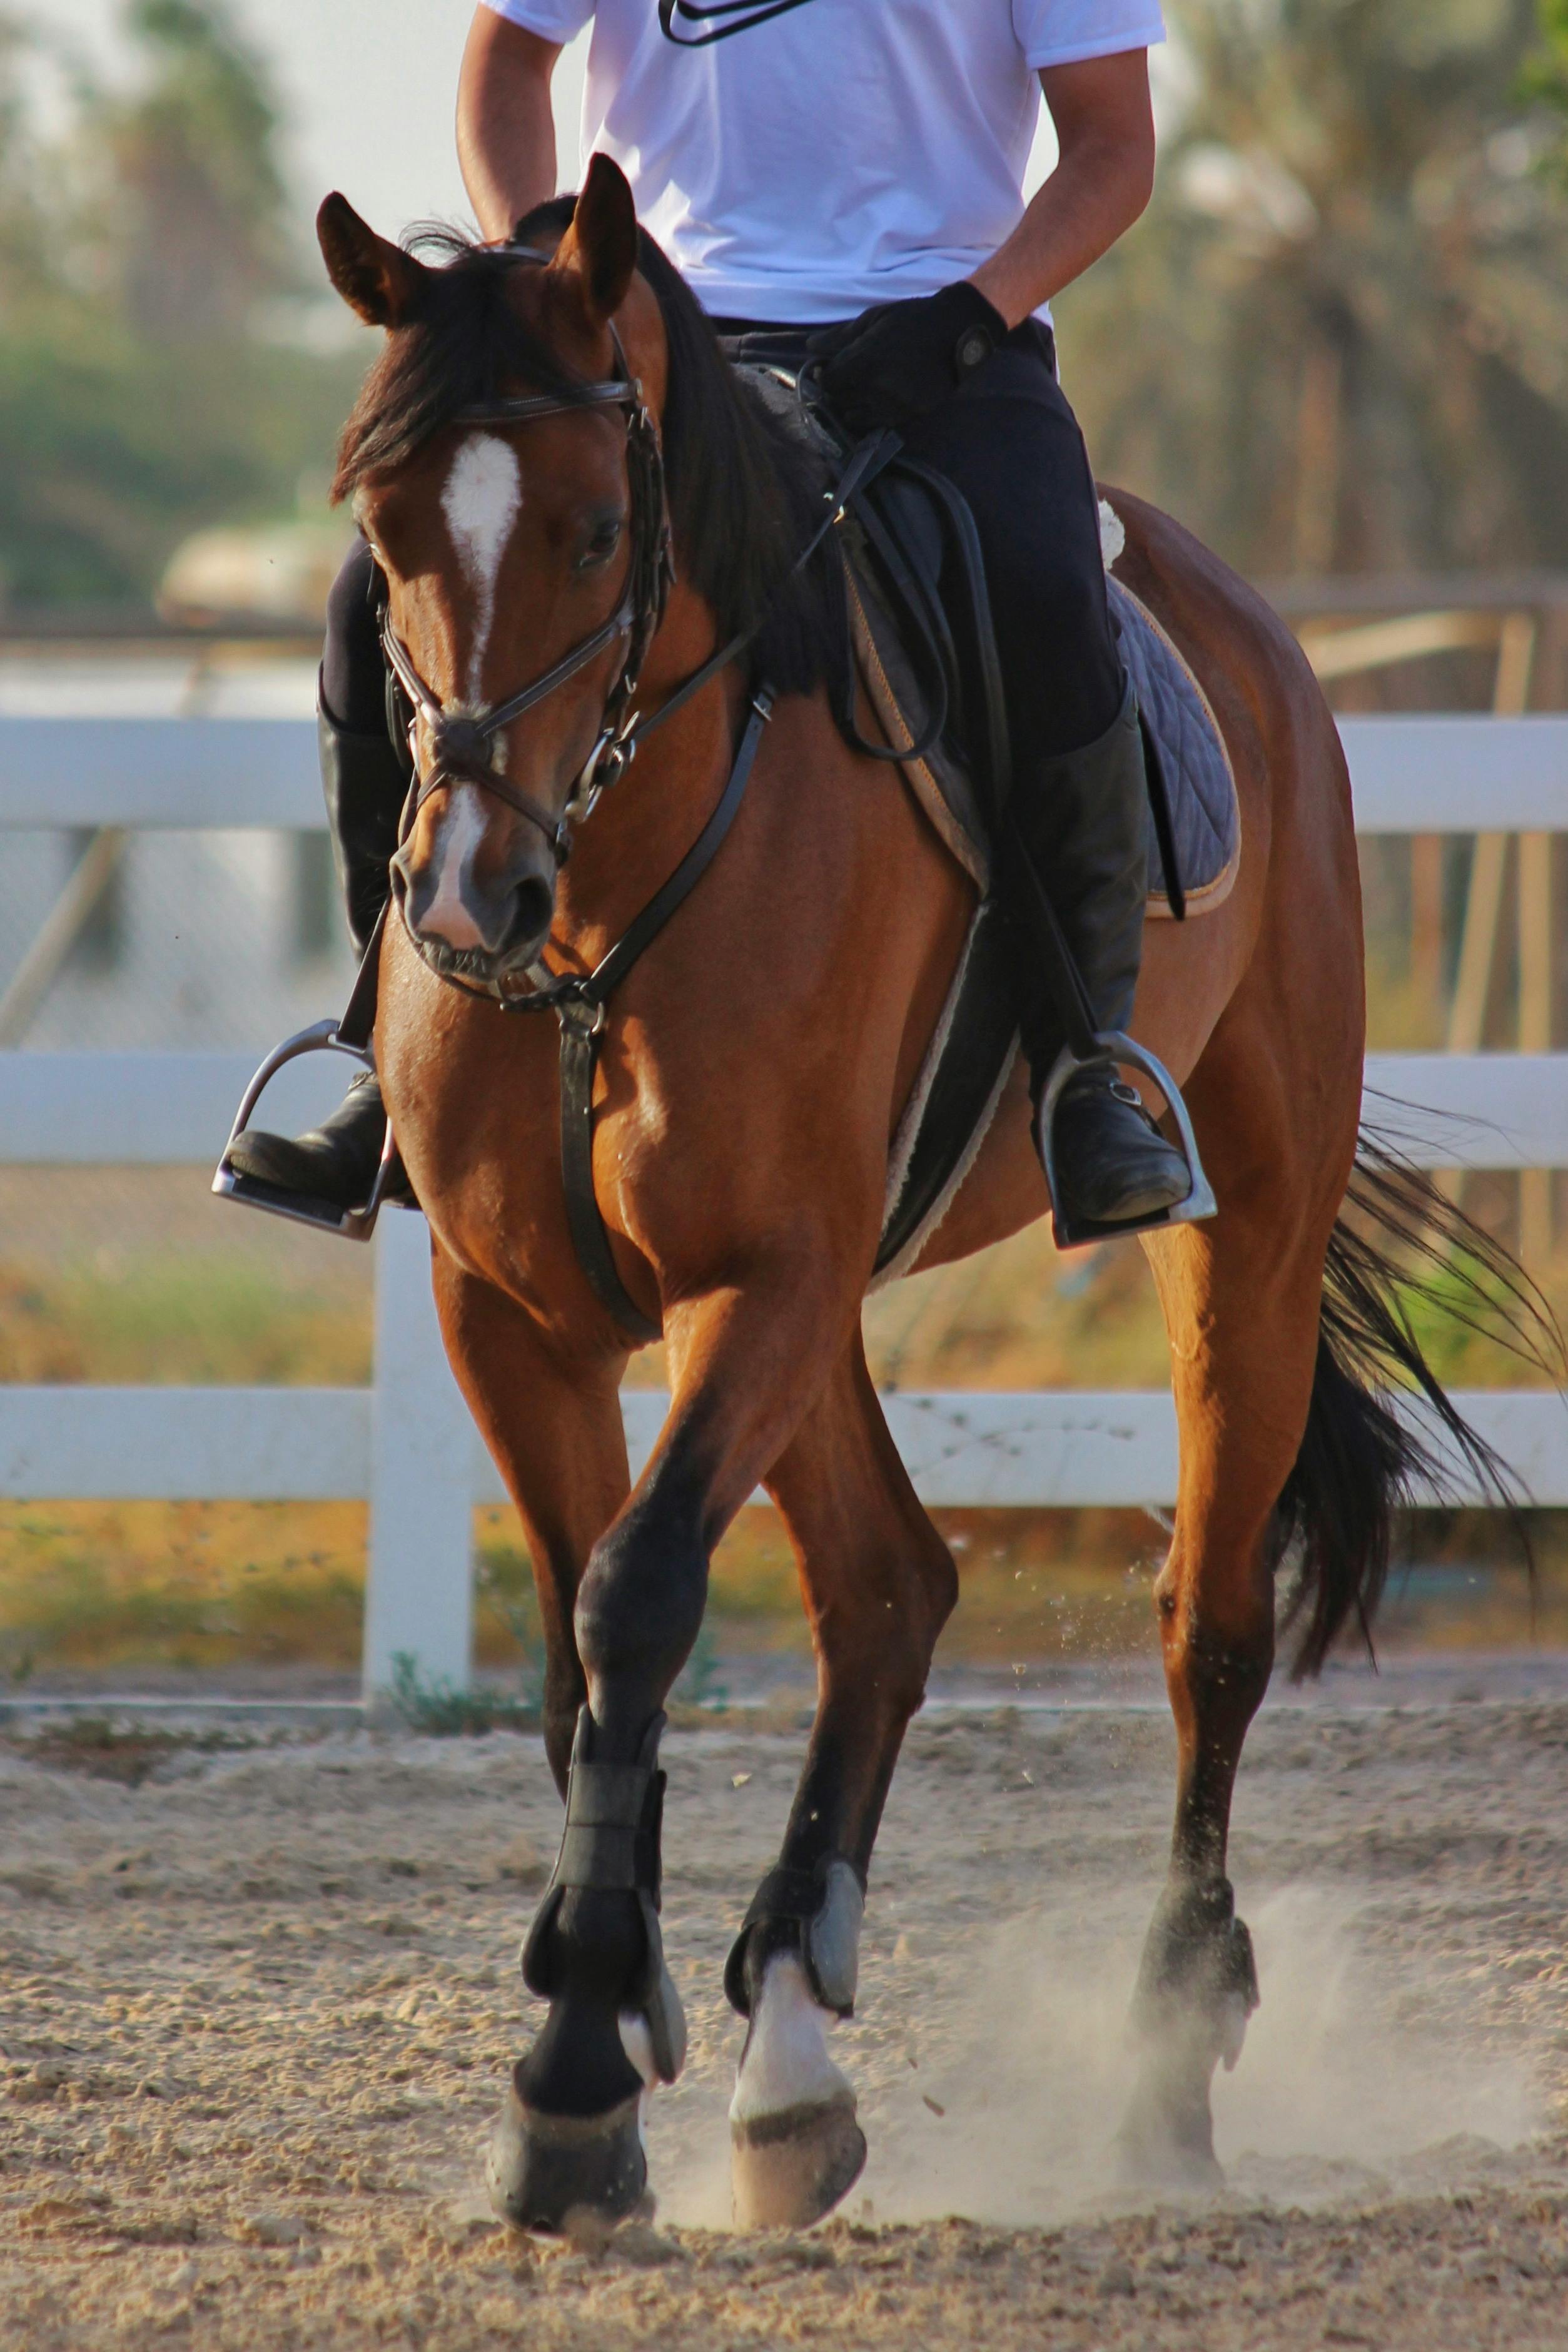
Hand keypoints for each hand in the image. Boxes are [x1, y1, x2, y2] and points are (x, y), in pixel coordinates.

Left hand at [809, 282, 1008, 436]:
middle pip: (841, 401)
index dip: (827, 376)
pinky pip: (880, 422)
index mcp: (866, 360)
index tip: (831, 368)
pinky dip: (874, 413)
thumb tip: (811, 348)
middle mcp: (879, 387)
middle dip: (839, 390)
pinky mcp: (912, 414)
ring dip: (854, 406)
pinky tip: (881, 396)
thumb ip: (840, 336)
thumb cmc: (912, 319)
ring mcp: (896, 404)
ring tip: (864, 389)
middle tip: (848, 377)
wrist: (957, 330)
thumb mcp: (874, 319)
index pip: (831, 382)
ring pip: (858, 417)